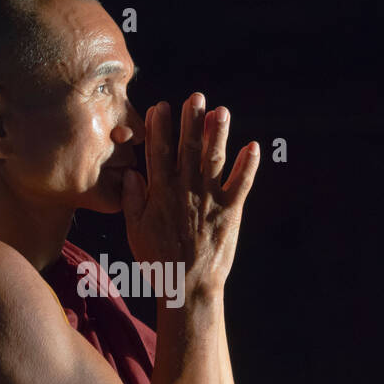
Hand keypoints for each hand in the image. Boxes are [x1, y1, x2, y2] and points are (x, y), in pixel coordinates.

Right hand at [121, 92, 259, 295]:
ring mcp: (209, 200)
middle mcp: (185, 191)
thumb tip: (130, 172)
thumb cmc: (158, 261)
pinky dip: (248, 166)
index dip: (160, 128)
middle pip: (188, 149)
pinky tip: (253, 147)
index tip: (161, 106)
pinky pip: (242, 184)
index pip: (159, 153)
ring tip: (222, 111)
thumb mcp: (135, 231)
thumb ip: (132, 200)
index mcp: (160, 194)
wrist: (188, 287)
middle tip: (196, 97)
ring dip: (218, 134)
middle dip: (191, 121)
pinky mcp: (230, 212)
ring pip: (214, 160)